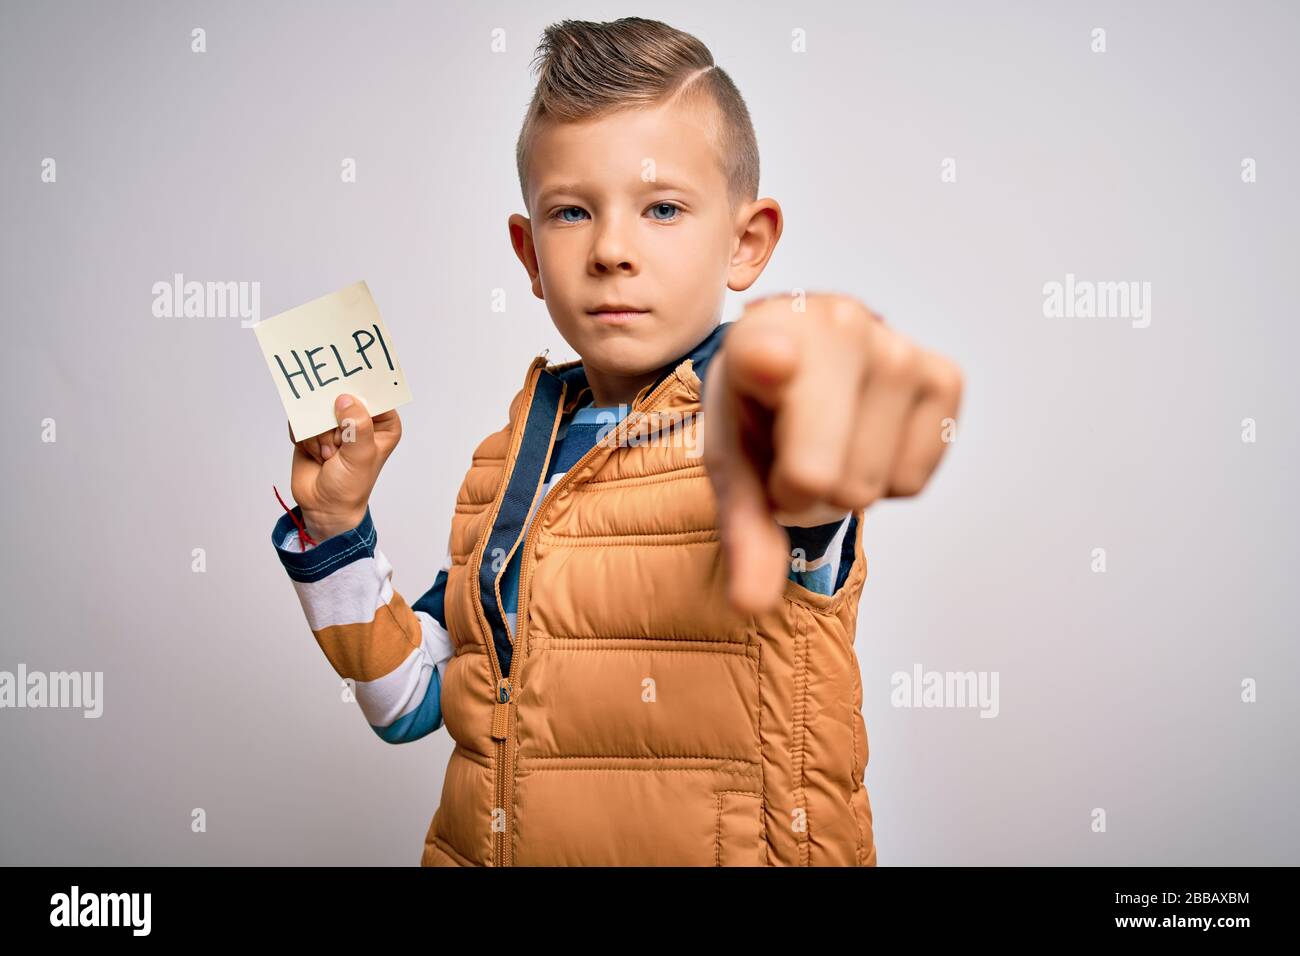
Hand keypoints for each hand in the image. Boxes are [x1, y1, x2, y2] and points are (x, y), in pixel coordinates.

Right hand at [288, 393, 401, 540]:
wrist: (323, 506)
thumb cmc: (350, 485)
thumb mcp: (361, 455)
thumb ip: (357, 426)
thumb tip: (345, 400)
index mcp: (383, 423)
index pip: (376, 395)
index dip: (361, 393)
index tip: (348, 399)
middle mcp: (361, 419)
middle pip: (342, 397)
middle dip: (334, 422)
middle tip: (338, 443)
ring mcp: (336, 423)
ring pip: (319, 409)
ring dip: (319, 434)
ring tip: (328, 455)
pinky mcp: (314, 428)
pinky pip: (303, 418)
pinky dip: (306, 437)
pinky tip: (316, 454)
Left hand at [701, 294, 962, 613]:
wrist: (798, 365)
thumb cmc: (758, 410)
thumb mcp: (733, 466)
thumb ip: (743, 532)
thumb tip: (751, 603)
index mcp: (761, 335)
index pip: (770, 360)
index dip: (771, 366)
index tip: (774, 361)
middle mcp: (837, 327)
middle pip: (826, 477)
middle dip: (804, 488)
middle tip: (790, 449)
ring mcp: (897, 347)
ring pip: (872, 486)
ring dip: (846, 483)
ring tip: (825, 437)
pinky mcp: (944, 375)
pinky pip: (913, 481)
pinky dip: (888, 478)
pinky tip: (866, 434)